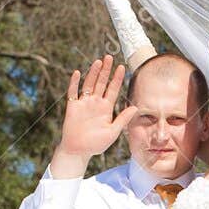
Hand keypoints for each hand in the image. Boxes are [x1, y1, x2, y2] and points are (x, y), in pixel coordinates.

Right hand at [50, 55, 136, 175]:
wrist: (78, 151)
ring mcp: (84, 103)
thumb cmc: (96, 144)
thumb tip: (135, 107)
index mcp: (106, 108)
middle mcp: (95, 103)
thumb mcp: (113, 132)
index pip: (113, 89)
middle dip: (105, 70)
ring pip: (89, 84)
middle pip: (101, 82)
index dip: (117, 78)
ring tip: (98, 61)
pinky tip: (77, 73)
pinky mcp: (72, 107)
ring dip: (93, 73)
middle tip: (109, 57)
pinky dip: (74, 83)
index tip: (122, 67)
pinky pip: (73, 92)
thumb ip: (123, 119)